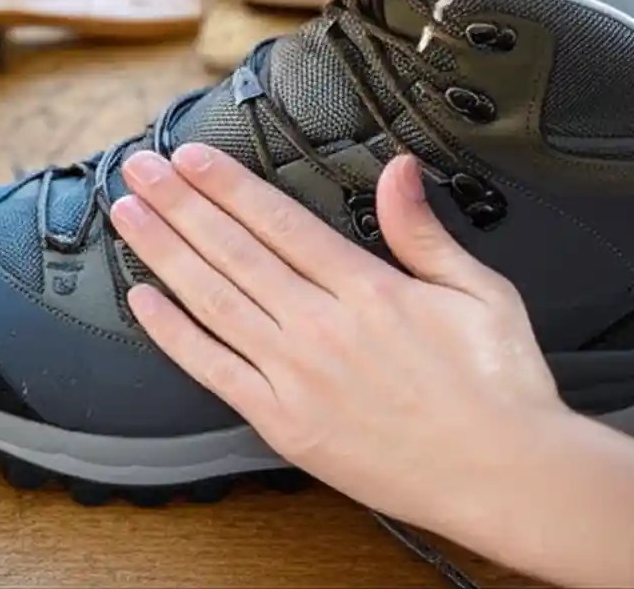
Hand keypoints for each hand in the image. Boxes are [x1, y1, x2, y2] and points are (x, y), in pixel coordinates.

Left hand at [108, 144, 568, 533]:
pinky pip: (214, 369)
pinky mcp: (282, 421)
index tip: (190, 158)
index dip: (227, 185)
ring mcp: (295, 374)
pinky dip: (174, 334)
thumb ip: (423, 231)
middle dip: (179, 203)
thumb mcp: (479, 292)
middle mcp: (320, 325)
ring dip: (164, 253)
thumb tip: (397, 171)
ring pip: (213, 299)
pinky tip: (143, 299)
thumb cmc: (497, 388)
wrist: (504, 476)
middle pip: (232, 250)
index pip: (278, 221)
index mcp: (367, 288)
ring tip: (129, 215)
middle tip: (140, 169)